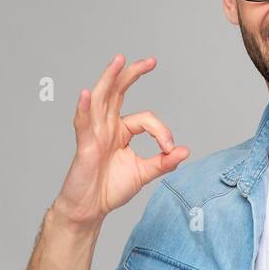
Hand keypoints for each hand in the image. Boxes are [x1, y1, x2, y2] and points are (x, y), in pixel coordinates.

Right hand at [53, 53, 188, 226]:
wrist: (90, 208)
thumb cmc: (110, 188)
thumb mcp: (143, 174)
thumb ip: (163, 162)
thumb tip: (184, 151)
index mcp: (121, 131)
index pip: (145, 119)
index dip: (161, 131)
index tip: (169, 149)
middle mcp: (107, 127)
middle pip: (118, 92)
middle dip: (132, 74)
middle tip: (151, 61)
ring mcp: (94, 133)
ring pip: (100, 99)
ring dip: (109, 79)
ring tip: (118, 61)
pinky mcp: (84, 145)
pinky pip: (83, 123)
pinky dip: (84, 108)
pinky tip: (86, 94)